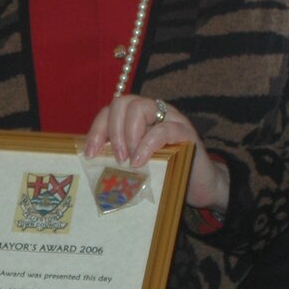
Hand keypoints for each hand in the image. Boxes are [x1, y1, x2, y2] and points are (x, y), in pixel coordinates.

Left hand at [85, 94, 229, 212]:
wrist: (198, 186)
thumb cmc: (164, 174)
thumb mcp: (135, 164)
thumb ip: (117, 156)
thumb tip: (89, 162)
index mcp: (137, 117)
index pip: (110, 110)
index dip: (97, 129)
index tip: (90, 154)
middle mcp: (153, 111)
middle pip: (123, 102)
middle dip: (112, 130)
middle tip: (115, 157)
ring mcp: (170, 118)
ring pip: (141, 108)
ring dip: (128, 135)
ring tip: (127, 160)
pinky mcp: (186, 131)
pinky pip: (163, 129)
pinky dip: (147, 145)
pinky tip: (140, 162)